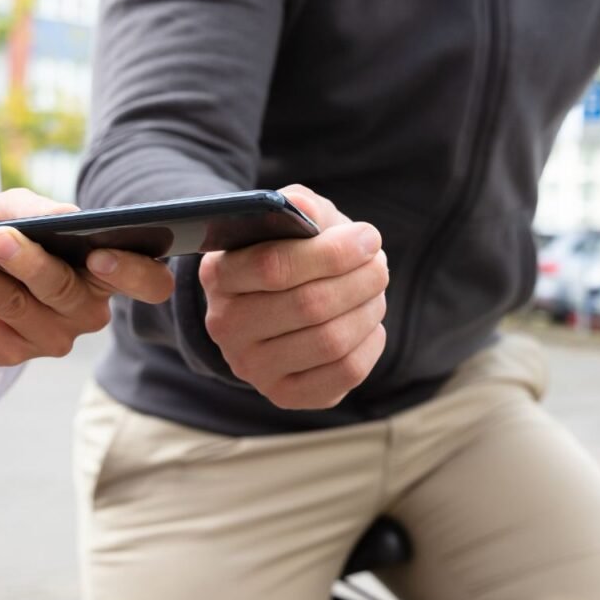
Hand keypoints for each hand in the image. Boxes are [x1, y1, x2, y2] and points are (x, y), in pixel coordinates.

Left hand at [0, 188, 175, 366]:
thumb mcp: (13, 207)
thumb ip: (36, 209)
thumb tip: (64, 218)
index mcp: (107, 273)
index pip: (149, 282)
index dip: (132, 273)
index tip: (99, 256)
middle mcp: (85, 312)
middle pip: (63, 291)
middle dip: (27, 263)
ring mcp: (46, 339)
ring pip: (9, 306)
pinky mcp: (1, 353)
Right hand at [200, 184, 387, 408]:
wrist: (275, 302)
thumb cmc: (289, 252)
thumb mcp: (288, 219)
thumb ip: (298, 206)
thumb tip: (307, 211)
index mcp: (219, 274)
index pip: (274, 266)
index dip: (332, 252)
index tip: (369, 238)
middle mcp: (226, 325)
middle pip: (310, 305)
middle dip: (360, 280)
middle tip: (380, 265)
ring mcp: (252, 366)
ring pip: (331, 341)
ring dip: (368, 309)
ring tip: (375, 291)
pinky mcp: (284, 394)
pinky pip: (345, 373)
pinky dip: (369, 343)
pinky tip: (367, 324)